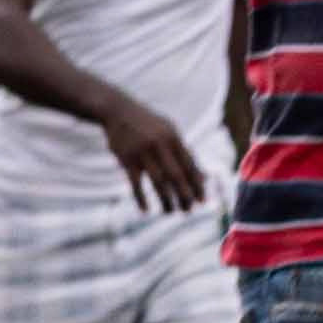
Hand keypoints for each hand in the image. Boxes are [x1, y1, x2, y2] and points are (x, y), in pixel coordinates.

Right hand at [90, 98, 209, 212]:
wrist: (118, 111)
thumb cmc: (149, 125)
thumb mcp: (170, 132)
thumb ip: (186, 154)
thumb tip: (203, 178)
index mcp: (174, 138)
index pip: (190, 166)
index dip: (197, 185)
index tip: (202, 200)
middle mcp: (160, 145)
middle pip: (176, 175)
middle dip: (184, 195)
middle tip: (189, 210)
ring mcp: (142, 152)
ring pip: (158, 181)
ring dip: (166, 199)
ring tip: (171, 211)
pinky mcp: (126, 159)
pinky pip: (135, 183)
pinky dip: (141, 197)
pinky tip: (146, 209)